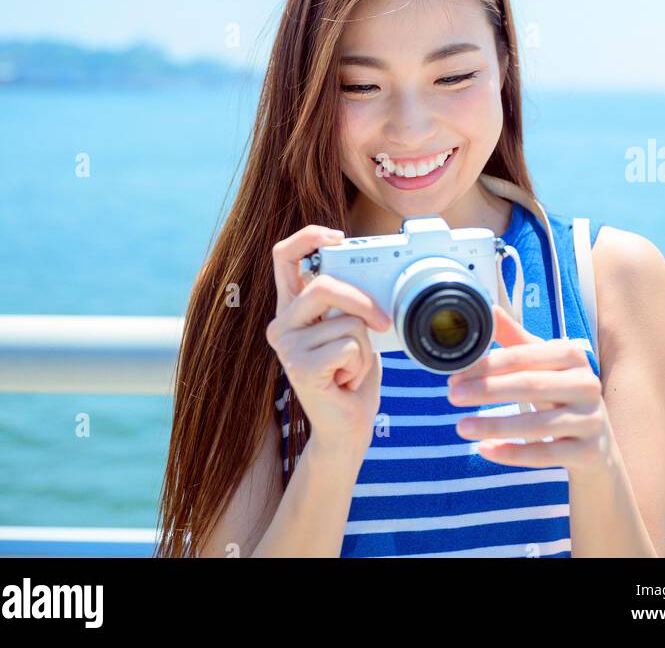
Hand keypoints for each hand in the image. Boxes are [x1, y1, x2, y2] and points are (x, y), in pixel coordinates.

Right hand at [266, 225, 390, 452]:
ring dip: (364, 347)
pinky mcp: (300, 368)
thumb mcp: (349, 327)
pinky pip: (349, 346)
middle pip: (324, 286)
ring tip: (350, 368)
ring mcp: (287, 346)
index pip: (284, 256)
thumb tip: (367, 269)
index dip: (308, 236)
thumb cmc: (352, 374)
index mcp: (292, 307)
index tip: (338, 237)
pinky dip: (360, 365)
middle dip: (362, 301)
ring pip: (346, 321)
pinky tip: (345, 382)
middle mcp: (282, 323)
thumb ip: (346, 301)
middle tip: (382, 322)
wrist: (347, 427)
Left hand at [446, 304, 612, 471]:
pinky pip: (545, 455)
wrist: (598, 443)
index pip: (523, 357)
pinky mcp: (588, 452)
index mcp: (573, 355)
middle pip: (529, 386)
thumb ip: (516, 340)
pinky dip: (512, 454)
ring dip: (494, 425)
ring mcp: (590, 420)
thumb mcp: (544, 365)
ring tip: (461, 426)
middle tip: (452, 396)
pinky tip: (485, 449)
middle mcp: (586, 384)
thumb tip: (489, 308)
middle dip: (487, 391)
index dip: (487, 365)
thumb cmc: (561, 394)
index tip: (456, 375)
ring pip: (536, 425)